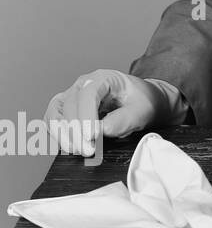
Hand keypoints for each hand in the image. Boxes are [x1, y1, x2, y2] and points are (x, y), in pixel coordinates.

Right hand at [44, 70, 170, 155]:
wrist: (142, 104)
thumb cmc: (142, 102)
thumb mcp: (141, 110)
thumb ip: (124, 120)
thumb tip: (102, 130)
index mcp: (103, 78)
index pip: (87, 94)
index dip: (87, 116)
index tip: (92, 136)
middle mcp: (83, 84)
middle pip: (69, 105)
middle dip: (76, 131)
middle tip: (89, 150)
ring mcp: (71, 96)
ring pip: (55, 114)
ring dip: (63, 135)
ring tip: (79, 150)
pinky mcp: (66, 111)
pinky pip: (53, 123)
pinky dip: (58, 136)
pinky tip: (71, 147)